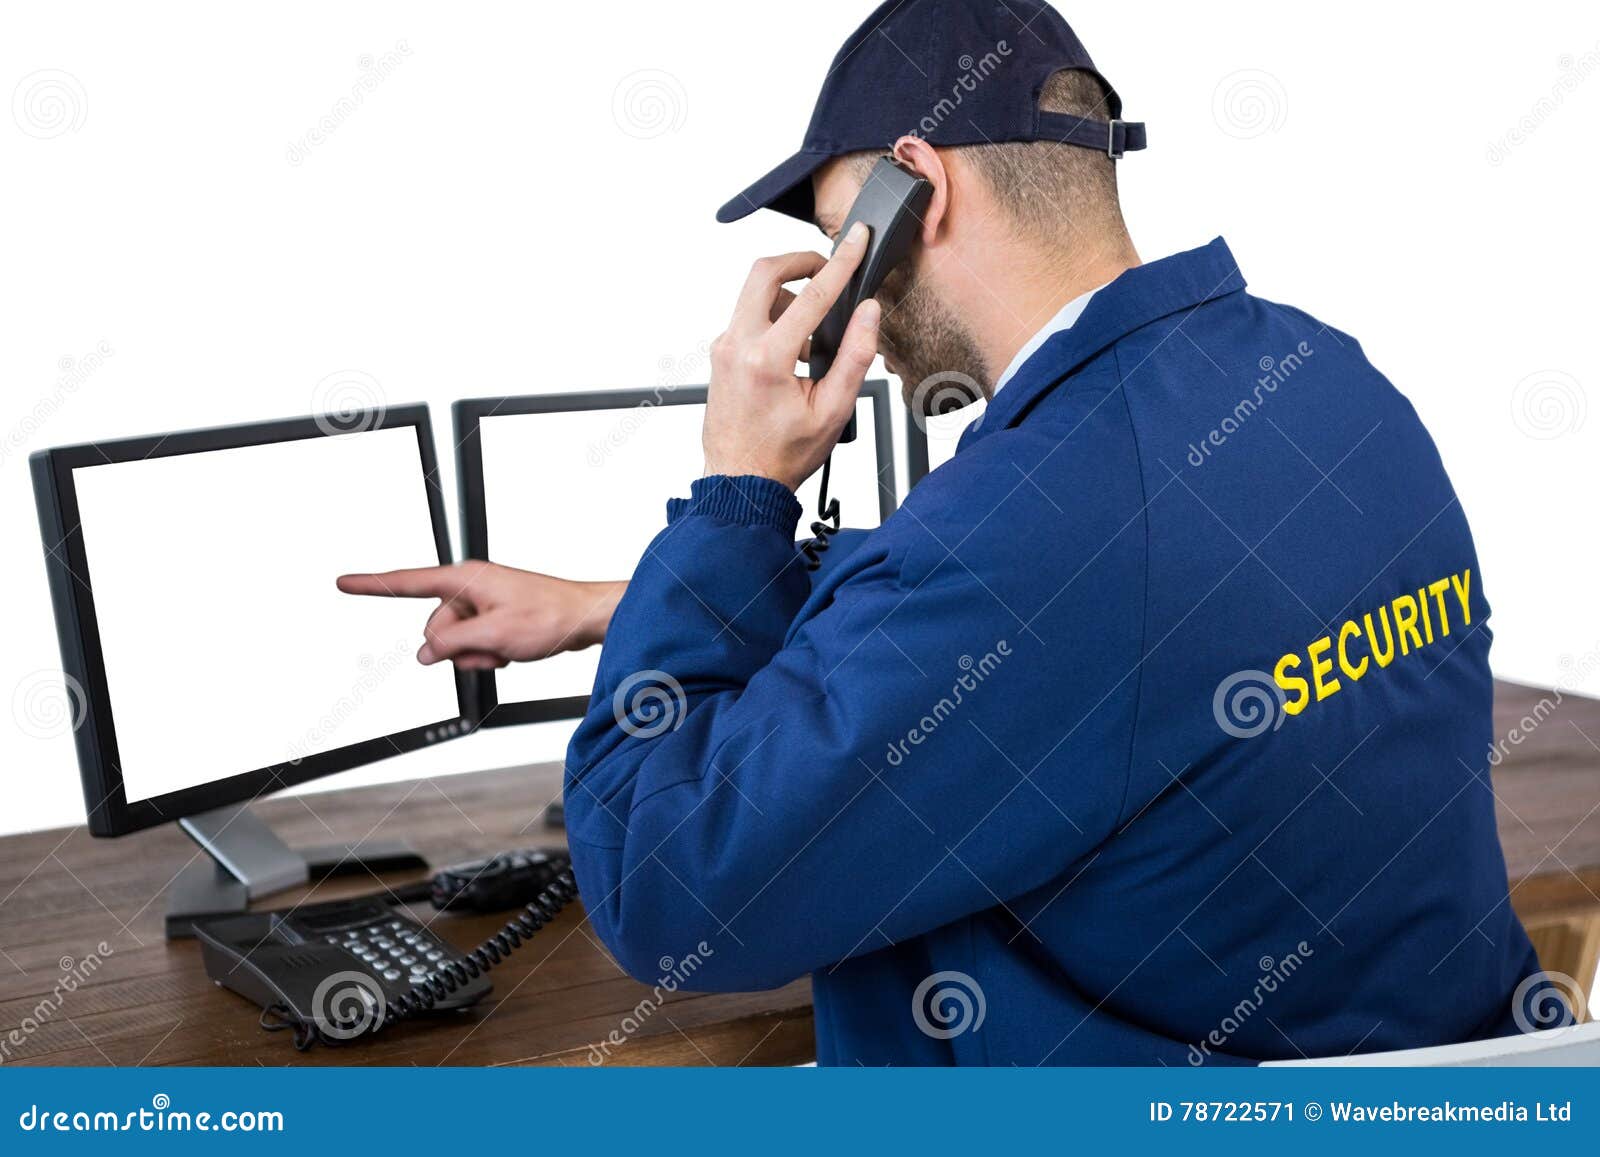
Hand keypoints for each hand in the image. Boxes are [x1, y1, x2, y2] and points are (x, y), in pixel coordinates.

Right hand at [335, 561, 625, 669]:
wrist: (584, 618)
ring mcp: (484, 603)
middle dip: (457, 647)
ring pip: (456, 641)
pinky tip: (512, 651)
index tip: (344, 582)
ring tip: (507, 648)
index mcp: (465, 579)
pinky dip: (490, 653)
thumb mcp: (494, 635)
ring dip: (477, 653)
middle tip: (491, 647)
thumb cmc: (550, 615)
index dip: (372, 585)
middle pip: (435, 627)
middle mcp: (471, 587)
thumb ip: (452, 644)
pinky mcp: (495, 617)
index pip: (407, 582)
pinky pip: (476, 643)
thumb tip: (425, 653)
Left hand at [702, 221, 879, 491]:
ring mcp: (723, 348)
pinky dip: (776, 320)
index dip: (841, 262)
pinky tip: (796, 354)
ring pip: (754, 295)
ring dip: (789, 297)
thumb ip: (855, 356)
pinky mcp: (720, 354)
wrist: (740, 482)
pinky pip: (748, 318)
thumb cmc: (782, 455)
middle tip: (829, 267)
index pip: (811, 295)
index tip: (856, 240)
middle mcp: (737, 345)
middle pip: (764, 272)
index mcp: (767, 358)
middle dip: (801, 261)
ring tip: (816, 337)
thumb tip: (867, 313)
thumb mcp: (833, 410)